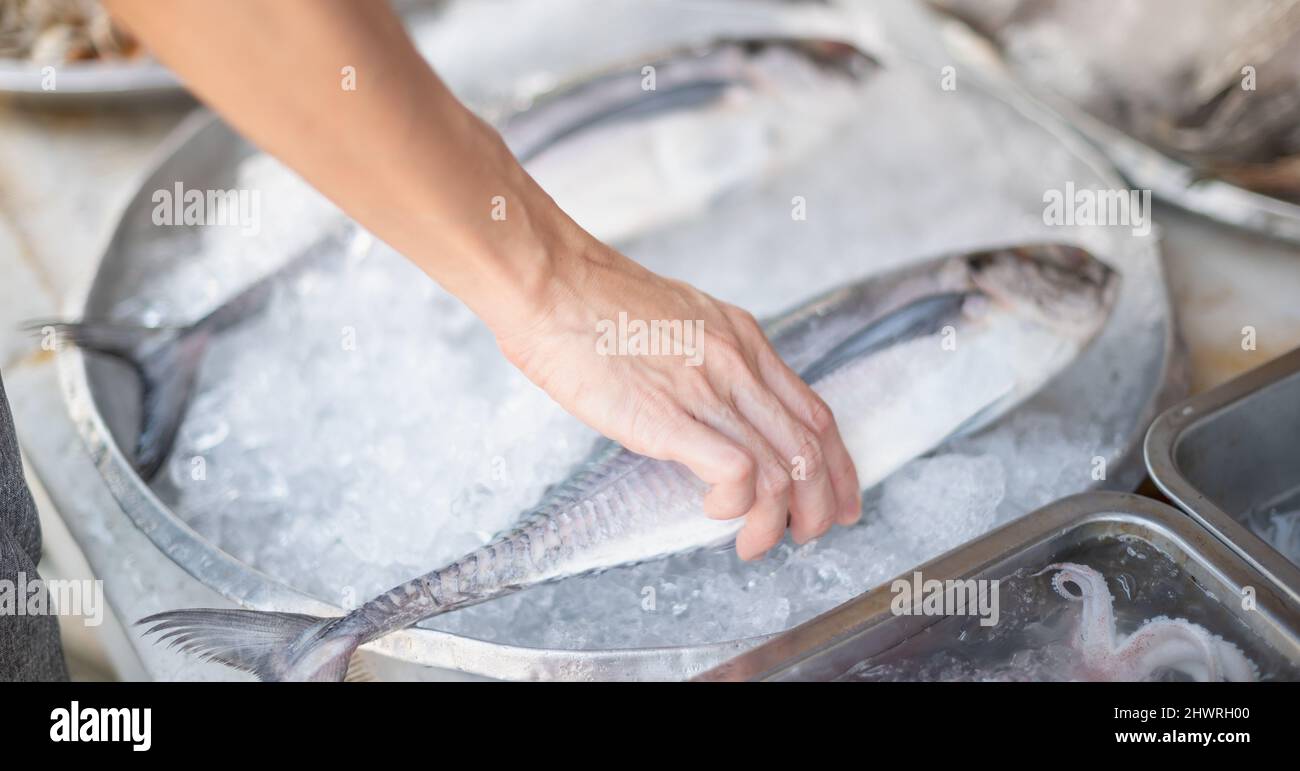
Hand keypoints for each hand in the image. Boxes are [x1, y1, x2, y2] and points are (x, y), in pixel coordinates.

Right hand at [495, 242, 861, 559]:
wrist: (551, 283)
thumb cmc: (593, 303)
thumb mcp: (678, 319)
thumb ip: (706, 358)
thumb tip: (710, 401)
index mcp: (742, 339)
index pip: (815, 412)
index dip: (839, 466)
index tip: (841, 499)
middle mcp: (738, 363)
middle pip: (810, 448)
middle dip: (821, 505)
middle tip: (807, 534)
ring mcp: (707, 388)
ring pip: (781, 469)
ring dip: (777, 520)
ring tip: (753, 542)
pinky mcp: (669, 416)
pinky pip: (735, 472)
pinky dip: (736, 505)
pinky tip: (714, 511)